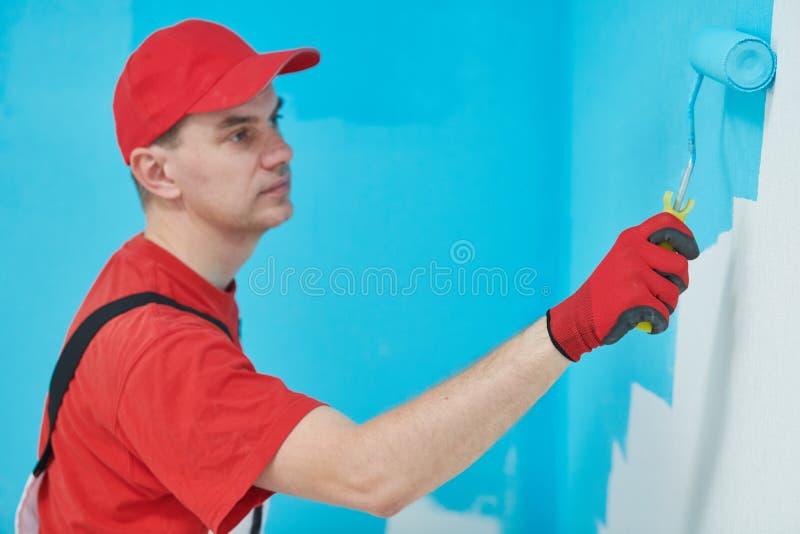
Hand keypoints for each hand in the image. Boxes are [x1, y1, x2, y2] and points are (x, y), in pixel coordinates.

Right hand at [546, 212, 699, 361]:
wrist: (580, 315)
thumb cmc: (608, 291)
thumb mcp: (624, 260)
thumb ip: (651, 253)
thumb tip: (684, 250)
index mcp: (631, 238)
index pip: (667, 223)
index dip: (686, 237)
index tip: (691, 253)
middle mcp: (632, 251)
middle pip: (680, 264)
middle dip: (678, 283)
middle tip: (662, 293)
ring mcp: (633, 273)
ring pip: (673, 292)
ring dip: (666, 306)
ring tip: (646, 308)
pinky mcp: (634, 297)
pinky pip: (663, 313)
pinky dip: (658, 323)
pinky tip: (642, 321)